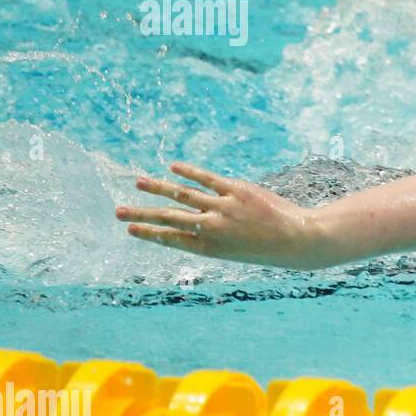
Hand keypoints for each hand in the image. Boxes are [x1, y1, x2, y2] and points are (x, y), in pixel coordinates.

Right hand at [115, 162, 325, 269]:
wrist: (297, 239)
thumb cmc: (268, 246)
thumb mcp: (236, 249)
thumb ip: (215, 236)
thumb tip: (197, 218)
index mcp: (210, 248)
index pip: (171, 239)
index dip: (149, 234)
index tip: (130, 229)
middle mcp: (212, 228)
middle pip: (168, 219)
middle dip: (141, 215)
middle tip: (118, 212)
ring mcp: (222, 208)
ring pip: (182, 196)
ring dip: (157, 188)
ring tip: (138, 182)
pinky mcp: (236, 190)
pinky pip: (206, 179)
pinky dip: (189, 172)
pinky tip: (173, 167)